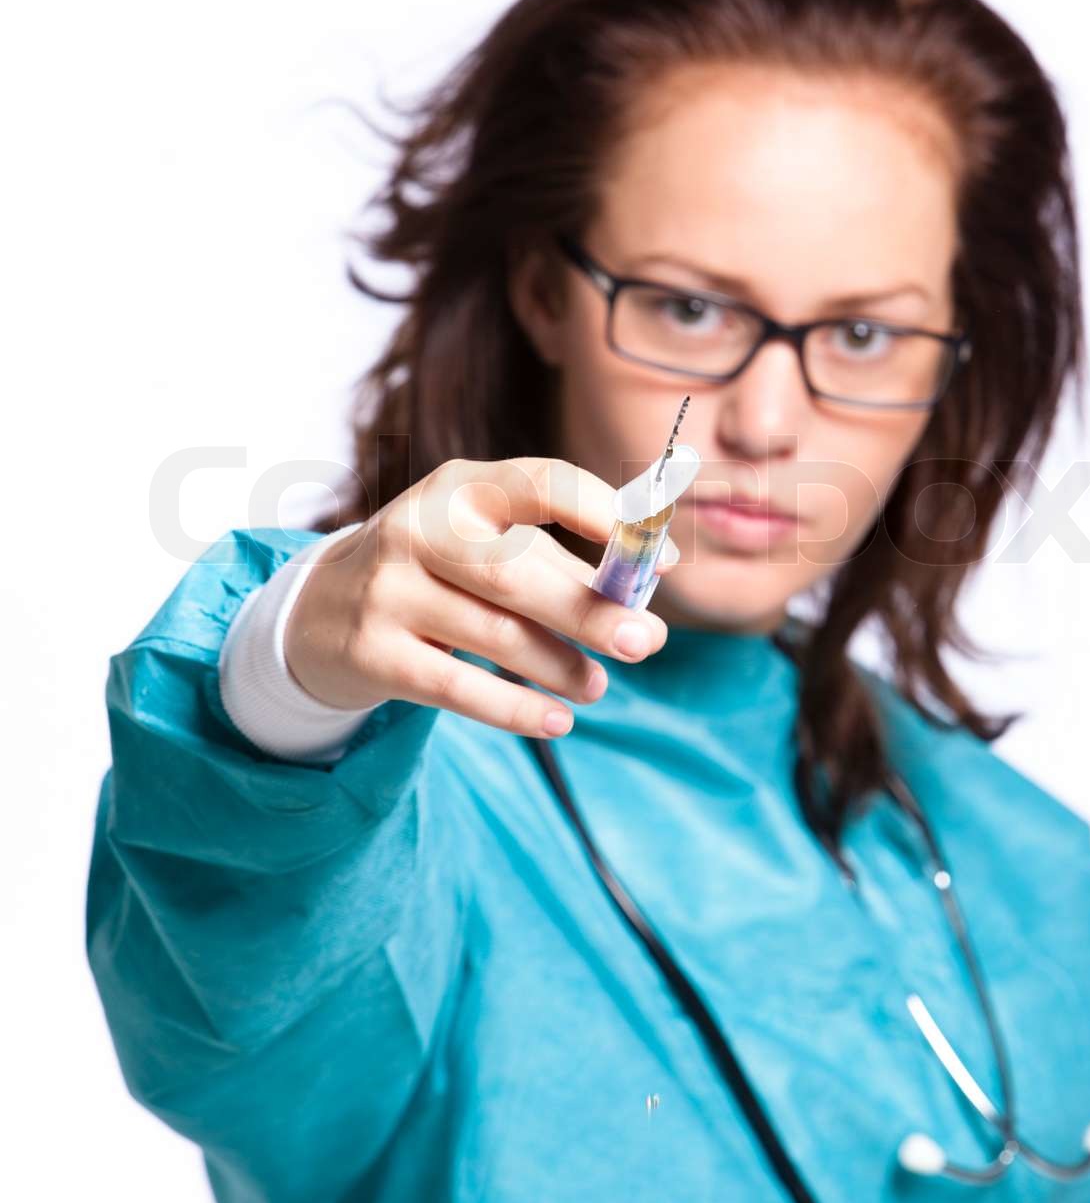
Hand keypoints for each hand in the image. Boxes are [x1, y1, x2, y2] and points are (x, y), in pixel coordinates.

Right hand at [283, 456, 673, 737]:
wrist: (319, 611)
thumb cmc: (433, 570)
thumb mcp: (480, 542)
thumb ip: (555, 558)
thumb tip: (646, 588)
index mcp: (458, 487)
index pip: (539, 482)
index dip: (603, 515)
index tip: (657, 558)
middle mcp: (417, 529)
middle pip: (516, 571)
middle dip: (588, 610)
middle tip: (646, 642)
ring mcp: (387, 591)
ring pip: (493, 635)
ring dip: (560, 666)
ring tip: (598, 685)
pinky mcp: (372, 653)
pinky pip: (457, 688)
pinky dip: (515, 709)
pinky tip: (557, 720)